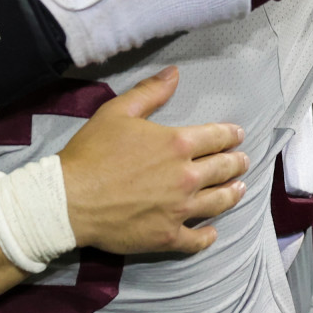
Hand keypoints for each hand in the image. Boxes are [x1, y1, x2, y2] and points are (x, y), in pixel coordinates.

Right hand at [59, 67, 248, 255]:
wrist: (70, 199)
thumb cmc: (92, 152)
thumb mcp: (117, 111)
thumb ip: (150, 92)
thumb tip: (175, 73)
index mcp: (177, 144)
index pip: (215, 137)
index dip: (230, 135)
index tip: (238, 135)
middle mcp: (186, 177)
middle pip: (222, 169)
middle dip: (236, 163)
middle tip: (243, 161)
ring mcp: (180, 210)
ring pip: (218, 203)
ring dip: (232, 194)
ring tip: (239, 189)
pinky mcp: (167, 236)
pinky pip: (196, 239)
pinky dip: (208, 236)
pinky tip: (212, 232)